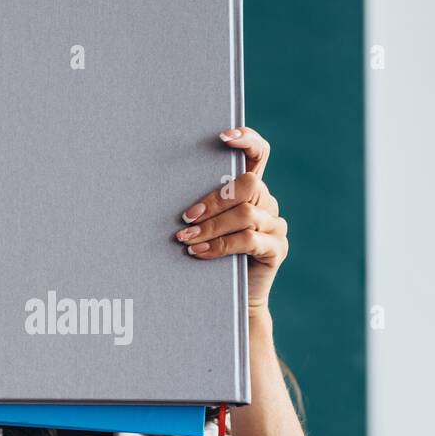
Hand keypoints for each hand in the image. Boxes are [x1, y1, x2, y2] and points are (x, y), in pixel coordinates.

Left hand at [175, 127, 285, 315]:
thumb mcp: (204, 225)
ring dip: (211, 228)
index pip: (259, 153)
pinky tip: (198, 252)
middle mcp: (267, 203)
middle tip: (186, 217)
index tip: (223, 137)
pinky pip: (249, 240)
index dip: (247, 140)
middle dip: (214, 200)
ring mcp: (275, 226)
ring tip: (185, 239)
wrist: (233, 299)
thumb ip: (199, 206)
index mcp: (251, 189)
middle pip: (248, 186)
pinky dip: (220, 246)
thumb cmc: (210, 255)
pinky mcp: (276, 249)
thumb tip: (157, 186)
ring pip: (245, 216)